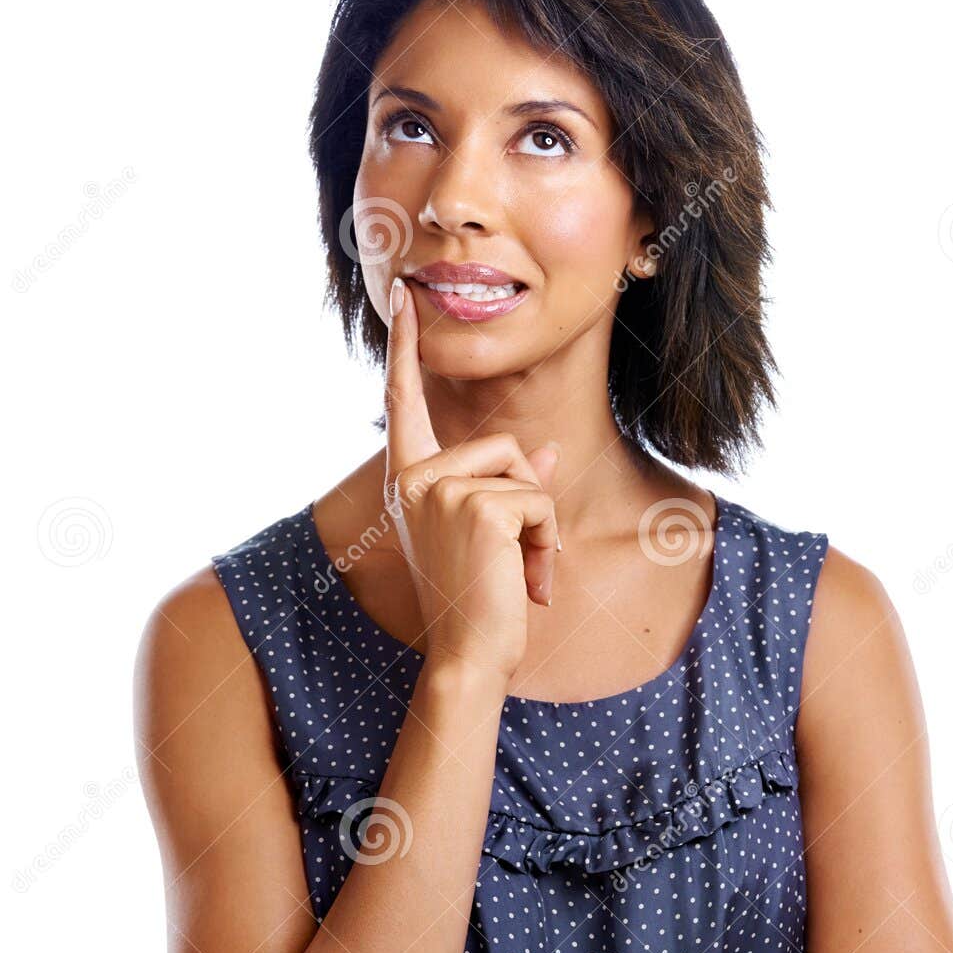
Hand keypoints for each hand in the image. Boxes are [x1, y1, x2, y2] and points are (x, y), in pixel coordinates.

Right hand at [384, 273, 560, 687]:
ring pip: (526, 473)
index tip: (403, 296)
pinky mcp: (476, 506)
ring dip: (540, 526)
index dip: (403, 348)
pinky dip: (546, 542)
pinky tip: (525, 581)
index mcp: (408, 482)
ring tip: (518, 573)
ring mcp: (440, 490)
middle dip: (529, 502)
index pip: (403, 403)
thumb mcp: (492, 538)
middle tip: (514, 563)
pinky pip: (539, 500)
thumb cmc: (477, 603)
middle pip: (503, 448)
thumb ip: (511, 489)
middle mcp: (415, 479)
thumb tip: (550, 454)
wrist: (469, 655)